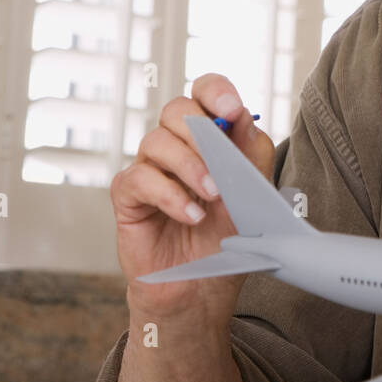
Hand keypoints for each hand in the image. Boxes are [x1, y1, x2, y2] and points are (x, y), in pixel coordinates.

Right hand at [110, 73, 275, 320]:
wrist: (203, 289)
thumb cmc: (227, 239)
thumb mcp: (253, 195)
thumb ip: (251, 155)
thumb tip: (242, 118)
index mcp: (209, 137)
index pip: (204, 92)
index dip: (215, 91)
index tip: (232, 109)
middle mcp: (176, 146)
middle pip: (177, 109)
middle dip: (203, 132)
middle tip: (224, 163)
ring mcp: (149, 168)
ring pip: (157, 141)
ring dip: (190, 166)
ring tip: (212, 196)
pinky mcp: (128, 196)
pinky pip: (139, 178)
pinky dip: (169, 195)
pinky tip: (190, 216)